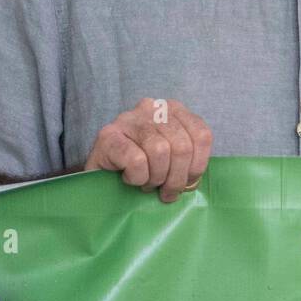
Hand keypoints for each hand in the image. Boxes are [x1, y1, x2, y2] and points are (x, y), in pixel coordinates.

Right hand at [84, 98, 212, 202]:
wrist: (99, 176)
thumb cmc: (140, 168)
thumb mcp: (171, 159)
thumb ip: (188, 160)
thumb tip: (193, 181)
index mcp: (173, 109)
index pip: (201, 135)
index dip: (197, 166)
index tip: (187, 183)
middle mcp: (152, 107)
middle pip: (182, 146)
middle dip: (176, 178)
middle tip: (165, 192)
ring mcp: (128, 118)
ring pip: (160, 151)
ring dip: (155, 178)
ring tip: (146, 184)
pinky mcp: (108, 135)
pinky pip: (136, 160)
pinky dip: (137, 178)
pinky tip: (129, 179)